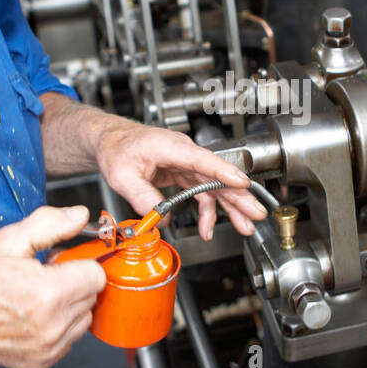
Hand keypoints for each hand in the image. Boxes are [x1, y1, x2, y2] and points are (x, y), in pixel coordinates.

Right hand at [0, 205, 105, 367]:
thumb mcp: (8, 241)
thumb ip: (50, 224)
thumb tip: (80, 216)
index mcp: (50, 293)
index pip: (96, 275)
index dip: (78, 263)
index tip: (58, 263)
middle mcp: (54, 325)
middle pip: (92, 297)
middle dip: (74, 283)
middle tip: (43, 278)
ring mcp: (50, 347)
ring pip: (84, 319)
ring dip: (70, 306)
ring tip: (38, 297)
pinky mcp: (44, 361)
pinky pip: (70, 339)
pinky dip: (59, 327)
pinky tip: (34, 316)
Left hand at [96, 123, 267, 238]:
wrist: (110, 140)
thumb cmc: (117, 148)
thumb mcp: (121, 176)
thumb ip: (141, 197)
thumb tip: (160, 219)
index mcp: (170, 147)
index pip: (203, 160)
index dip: (224, 173)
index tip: (243, 184)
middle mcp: (184, 153)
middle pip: (217, 176)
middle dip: (239, 197)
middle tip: (255, 214)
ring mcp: (186, 163)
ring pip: (214, 187)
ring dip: (230, 208)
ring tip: (244, 227)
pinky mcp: (183, 173)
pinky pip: (202, 192)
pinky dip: (208, 210)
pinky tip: (208, 227)